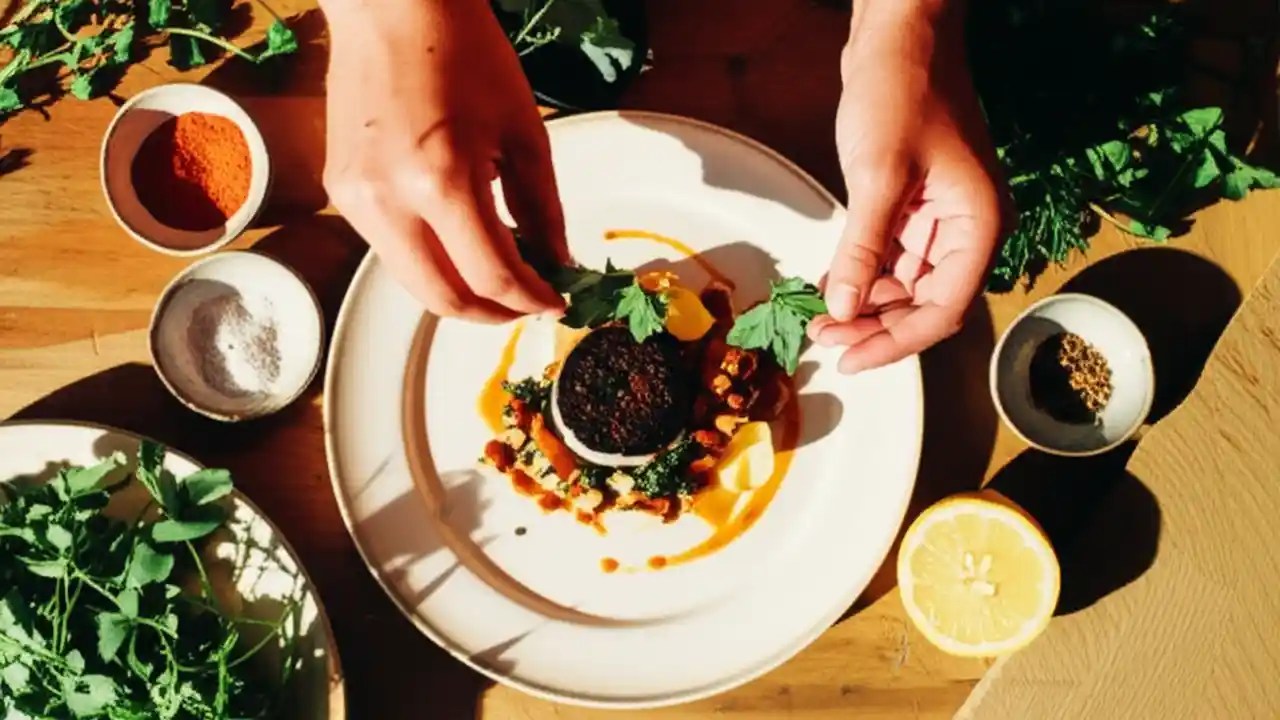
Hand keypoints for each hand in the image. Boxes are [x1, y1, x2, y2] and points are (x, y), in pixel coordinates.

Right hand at [321, 0, 565, 321]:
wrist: (391, 7)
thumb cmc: (466, 54)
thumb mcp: (524, 130)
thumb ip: (543, 208)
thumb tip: (557, 264)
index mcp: (441, 182)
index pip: (491, 275)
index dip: (531, 300)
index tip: (556, 303)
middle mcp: (388, 202)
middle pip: (444, 298)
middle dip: (493, 314)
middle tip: (527, 306)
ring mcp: (355, 200)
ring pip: (412, 281)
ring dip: (460, 293)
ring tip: (499, 279)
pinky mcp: (341, 192)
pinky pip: (390, 249)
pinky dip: (430, 261)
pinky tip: (459, 243)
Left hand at [810, 0, 1006, 372]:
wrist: (899, 33)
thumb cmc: (900, 92)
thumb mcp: (878, 175)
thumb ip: (863, 248)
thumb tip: (844, 311)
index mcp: (977, 225)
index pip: (943, 309)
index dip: (897, 342)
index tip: (852, 359)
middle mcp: (965, 228)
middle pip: (924, 302)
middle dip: (875, 326)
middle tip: (825, 340)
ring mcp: (939, 217)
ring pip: (905, 283)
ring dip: (865, 304)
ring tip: (819, 319)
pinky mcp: (912, 204)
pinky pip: (889, 255)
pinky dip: (861, 274)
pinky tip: (828, 288)